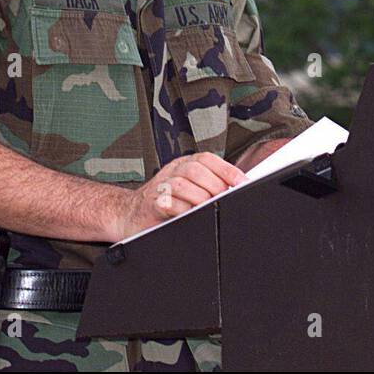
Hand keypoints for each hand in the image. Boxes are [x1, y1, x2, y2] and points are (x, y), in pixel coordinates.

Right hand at [109, 152, 247, 241]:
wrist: (130, 215)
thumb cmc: (163, 203)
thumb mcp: (188, 189)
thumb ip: (209, 185)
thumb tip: (237, 188)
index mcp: (183, 165)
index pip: (207, 159)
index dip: (227, 169)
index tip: (243, 182)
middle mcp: (172, 172)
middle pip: (196, 169)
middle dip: (215, 186)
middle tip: (224, 200)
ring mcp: (159, 186)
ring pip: (183, 184)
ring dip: (200, 198)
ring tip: (207, 208)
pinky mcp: (151, 203)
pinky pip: (169, 203)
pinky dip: (183, 209)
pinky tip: (189, 215)